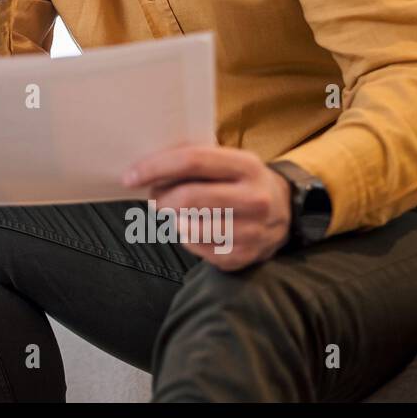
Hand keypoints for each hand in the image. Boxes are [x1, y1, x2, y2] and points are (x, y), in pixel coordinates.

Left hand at [124, 146, 291, 270]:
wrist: (286, 213)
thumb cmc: (241, 182)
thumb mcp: (228, 161)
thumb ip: (194, 160)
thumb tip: (146, 167)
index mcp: (247, 166)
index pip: (193, 161)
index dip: (155, 167)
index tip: (130, 176)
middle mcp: (255, 198)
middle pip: (188, 198)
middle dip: (160, 198)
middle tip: (154, 197)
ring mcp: (251, 231)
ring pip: (188, 228)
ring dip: (171, 219)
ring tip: (174, 211)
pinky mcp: (243, 257)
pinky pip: (196, 248)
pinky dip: (185, 237)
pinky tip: (193, 227)